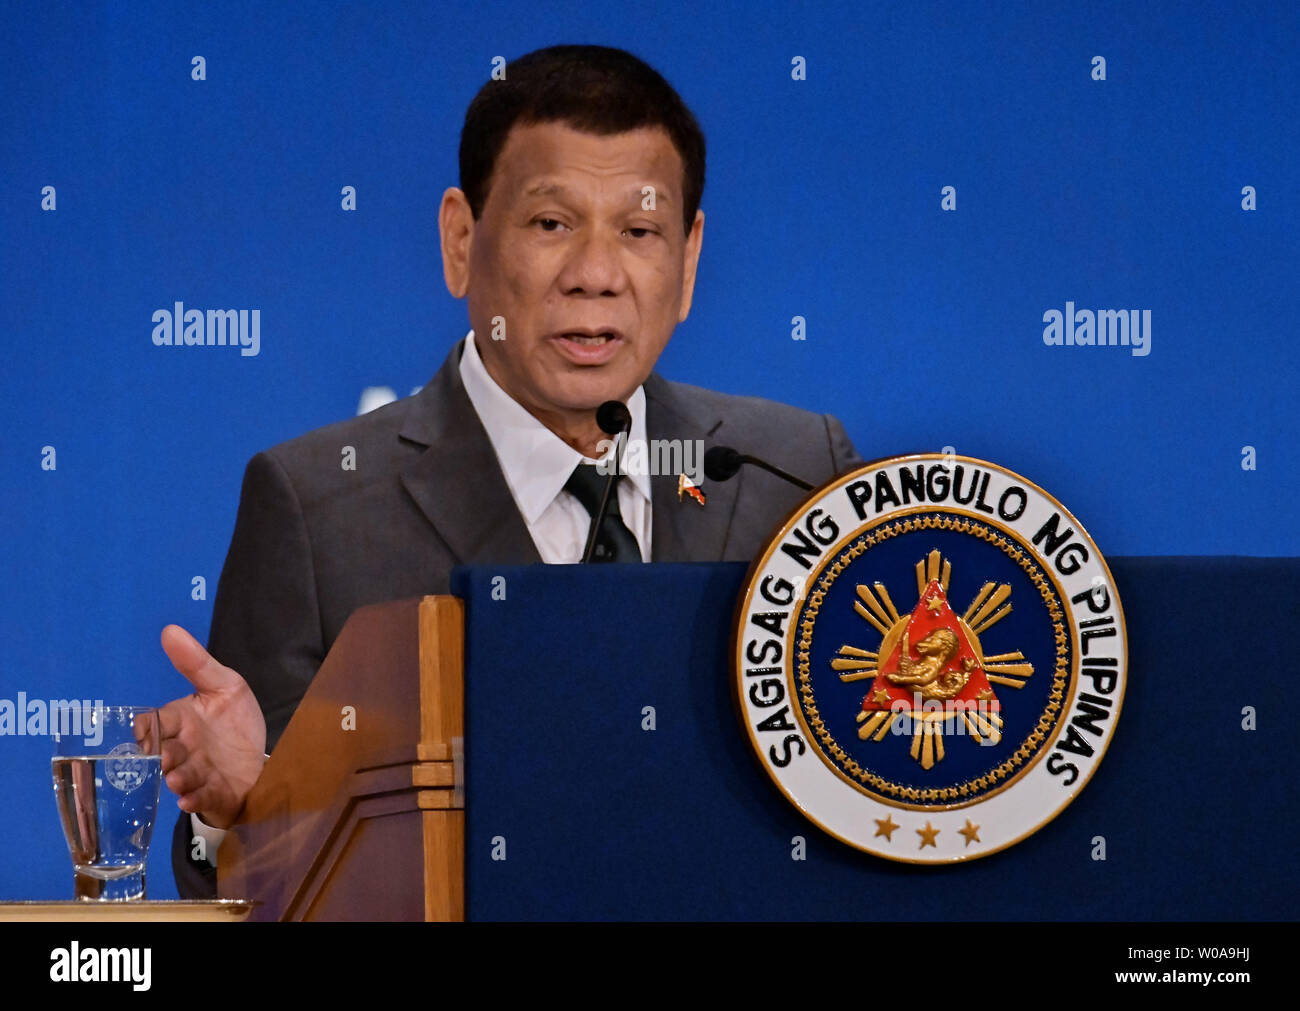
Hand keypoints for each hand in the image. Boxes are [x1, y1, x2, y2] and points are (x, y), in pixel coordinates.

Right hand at [158, 625, 266, 829]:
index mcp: (182, 721)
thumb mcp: (224, 687)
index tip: (146, 731)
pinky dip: (194, 800)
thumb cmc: (233, 724)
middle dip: (164, 755)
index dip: (148, 727)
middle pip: (164, 752)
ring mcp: (196, 774)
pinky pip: (199, 799)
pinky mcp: (212, 794)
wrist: (257, 761)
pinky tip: (191, 799)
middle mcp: (184, 749)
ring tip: (179, 780)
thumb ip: (197, 663)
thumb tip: (169, 630)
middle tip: (168, 756)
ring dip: (178, 779)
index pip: (154, 722)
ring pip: (179, 778)